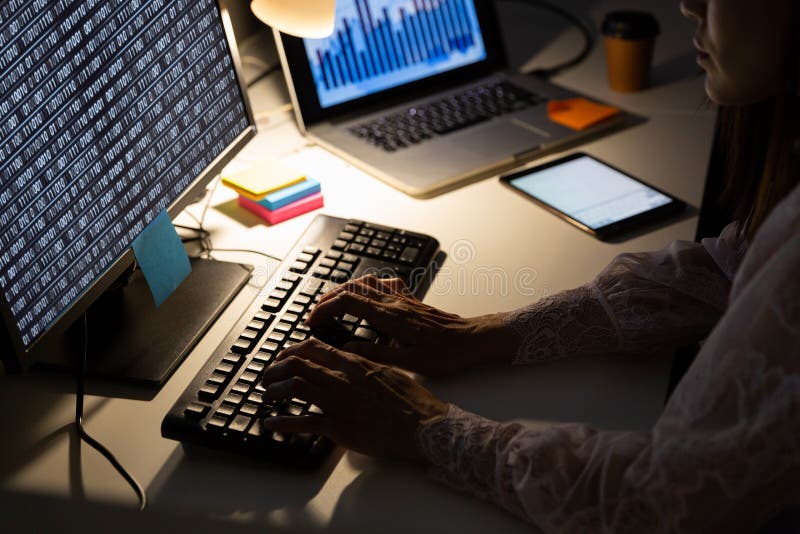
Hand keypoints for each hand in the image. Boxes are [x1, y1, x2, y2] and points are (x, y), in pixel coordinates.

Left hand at [260, 338, 448, 460]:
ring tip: (267, 396)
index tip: (283, 356)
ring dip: (275, 390)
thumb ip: (367, 363)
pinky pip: (303, 423)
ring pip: (294, 387)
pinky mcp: (339, 426)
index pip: (314, 348)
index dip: (292, 350)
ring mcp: (339, 402)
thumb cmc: (412, 401)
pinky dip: (283, 423)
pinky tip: (272, 424)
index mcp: (355, 364)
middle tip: (268, 376)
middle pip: (297, 364)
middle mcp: (343, 379)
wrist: (424, 425)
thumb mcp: (388, 371)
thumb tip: (352, 357)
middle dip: (276, 368)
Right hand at [306, 275, 516, 375]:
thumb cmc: (446, 354)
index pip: (348, 302)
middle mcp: (394, 303)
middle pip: (353, 288)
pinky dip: (367, 288)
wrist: (473, 340)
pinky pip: (384, 285)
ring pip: (366, 283)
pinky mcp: (411, 301)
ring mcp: (403, 299)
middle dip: (329, 298)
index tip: (312, 321)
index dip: (325, 309)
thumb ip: (376, 355)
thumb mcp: (409, 363)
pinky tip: (366, 298)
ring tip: (333, 305)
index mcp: (390, 317)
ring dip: (346, 290)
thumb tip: (347, 350)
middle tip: (316, 314)